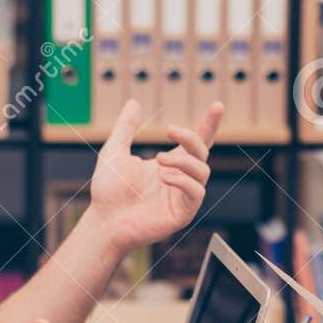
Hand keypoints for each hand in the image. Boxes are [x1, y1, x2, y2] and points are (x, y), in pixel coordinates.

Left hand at [88, 99, 223, 251]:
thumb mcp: (114, 152)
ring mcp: (182, 196)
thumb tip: (133, 102)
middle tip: (169, 130)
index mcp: (169, 163)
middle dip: (191, 137)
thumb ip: (125, 128)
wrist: (104, 220)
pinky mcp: (182, 213)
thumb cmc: (109, 190)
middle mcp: (180, 178)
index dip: (209, 125)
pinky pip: (196, 193)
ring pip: (202, 171)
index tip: (217, 106)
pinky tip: (165, 177)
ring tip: (159, 159)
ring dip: (184, 161)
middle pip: (202, 152)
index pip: (196, 142)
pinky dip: (183, 181)